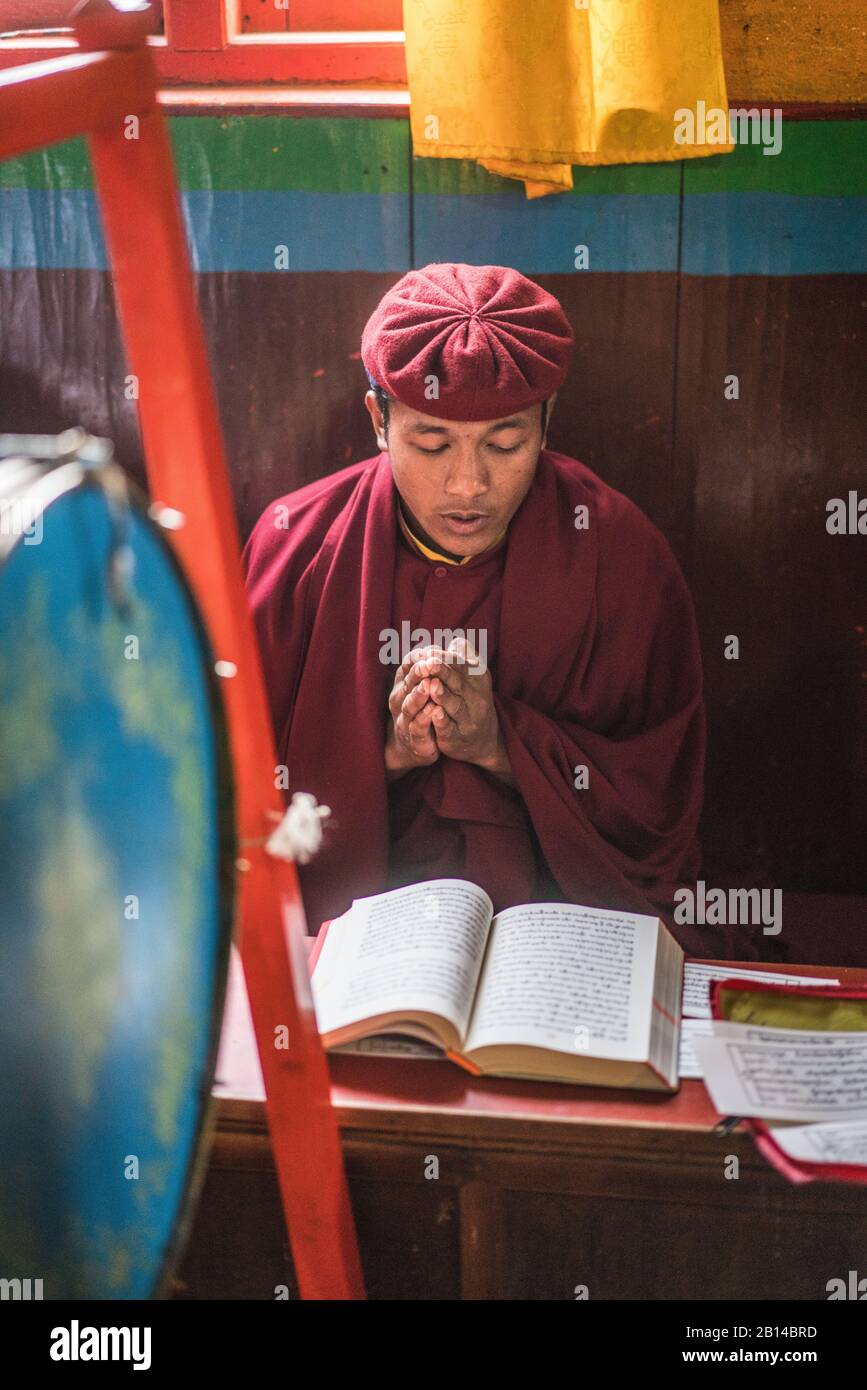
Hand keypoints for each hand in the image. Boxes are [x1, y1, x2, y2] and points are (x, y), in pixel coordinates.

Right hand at [385, 655, 440, 778]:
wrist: (415, 744)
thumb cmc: (423, 707)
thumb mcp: (425, 685)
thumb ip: (433, 666)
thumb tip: (455, 641)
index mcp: (403, 684)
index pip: (407, 667)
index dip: (417, 658)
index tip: (428, 649)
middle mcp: (400, 700)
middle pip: (407, 683)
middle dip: (417, 673)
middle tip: (427, 664)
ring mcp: (405, 719)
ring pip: (409, 705)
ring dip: (419, 695)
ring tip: (430, 685)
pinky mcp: (414, 737)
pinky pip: (418, 727)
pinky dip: (425, 719)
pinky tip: (434, 711)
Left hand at [402, 640, 514, 784]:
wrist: (483, 739)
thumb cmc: (471, 700)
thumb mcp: (473, 679)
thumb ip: (463, 659)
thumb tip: (454, 639)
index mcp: (479, 680)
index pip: (462, 664)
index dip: (445, 658)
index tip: (429, 651)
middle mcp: (477, 698)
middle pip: (458, 682)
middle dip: (443, 672)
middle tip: (428, 662)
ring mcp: (468, 720)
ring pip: (455, 705)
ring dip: (443, 695)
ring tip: (431, 685)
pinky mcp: (457, 737)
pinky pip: (449, 728)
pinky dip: (442, 721)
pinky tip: (434, 713)